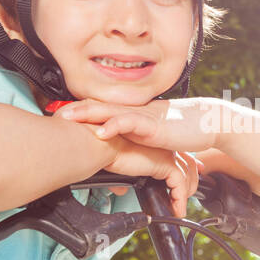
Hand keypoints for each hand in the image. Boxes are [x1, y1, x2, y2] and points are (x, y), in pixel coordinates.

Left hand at [58, 98, 219, 153]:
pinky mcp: (153, 125)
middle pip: (98, 106)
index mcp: (131, 115)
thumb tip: (120, 153)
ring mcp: (142, 117)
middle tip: (53, 114)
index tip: (58, 116)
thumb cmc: (182, 131)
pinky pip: (130, 123)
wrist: (207, 124)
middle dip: (74, 110)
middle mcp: (133, 112)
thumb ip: (135, 142)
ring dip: (86, 114)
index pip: (100, 110)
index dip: (79, 112)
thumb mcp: (152, 137)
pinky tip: (101, 131)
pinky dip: (114, 126)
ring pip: (109, 111)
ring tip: (68, 118)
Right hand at [100, 134, 199, 217]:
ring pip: (187, 176)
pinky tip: (177, 211)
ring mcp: (166, 154)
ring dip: (185, 194)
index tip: (190, 183)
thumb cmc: (105, 153)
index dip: (188, 169)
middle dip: (192, 182)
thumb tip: (120, 190)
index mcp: (155, 145)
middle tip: (187, 198)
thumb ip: (123, 179)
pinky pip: (180, 186)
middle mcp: (164, 147)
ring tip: (179, 208)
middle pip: (190, 165)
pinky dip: (180, 200)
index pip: (179, 156)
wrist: (102, 148)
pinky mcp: (165, 164)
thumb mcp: (117, 169)